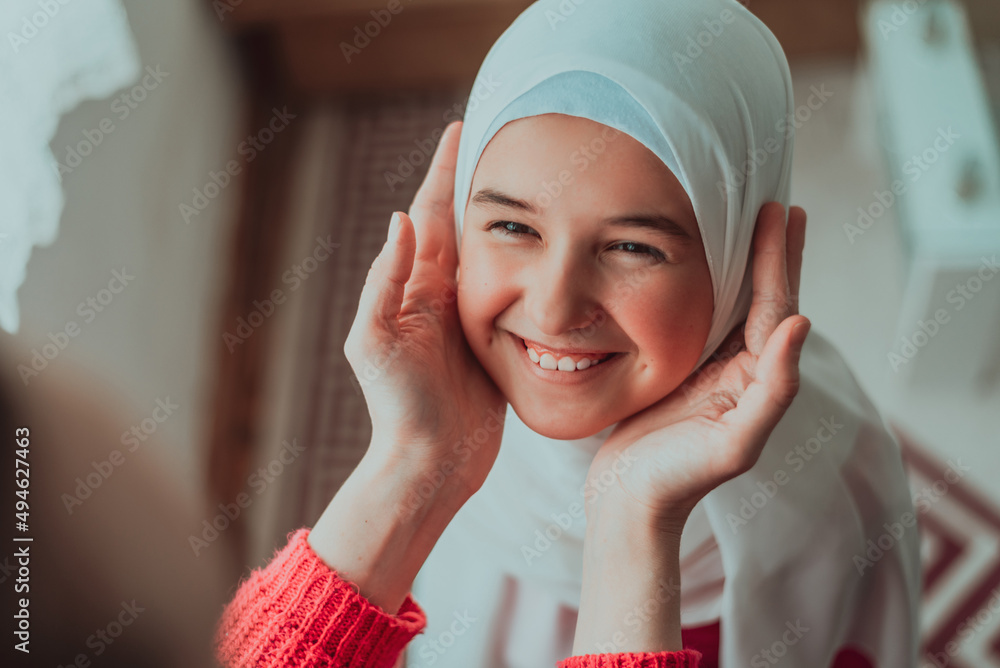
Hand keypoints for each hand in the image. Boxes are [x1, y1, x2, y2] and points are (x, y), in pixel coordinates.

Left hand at [343, 120, 505, 503]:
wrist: (431, 460)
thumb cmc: (397, 406)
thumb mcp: (374, 341)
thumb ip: (385, 282)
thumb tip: (402, 219)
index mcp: (414, 286)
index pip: (432, 214)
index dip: (445, 172)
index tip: (462, 129)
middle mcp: (441, 293)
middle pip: (466, 223)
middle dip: (480, 182)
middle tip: (504, 139)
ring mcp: (470, 315)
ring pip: (494, 252)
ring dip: (508, 216)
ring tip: (530, 181)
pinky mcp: (496, 339)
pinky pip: (515, 291)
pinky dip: (527, 263)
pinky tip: (547, 248)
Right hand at [586, 202, 809, 532]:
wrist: (628, 503)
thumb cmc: (677, 478)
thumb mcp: (733, 442)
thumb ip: (774, 390)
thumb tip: (801, 325)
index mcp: (758, 381)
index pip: (775, 308)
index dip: (780, 260)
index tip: (780, 213)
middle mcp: (741, 371)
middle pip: (765, 300)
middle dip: (774, 254)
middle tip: (777, 206)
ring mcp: (712, 371)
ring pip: (736, 307)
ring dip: (748, 265)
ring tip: (751, 225)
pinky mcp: (680, 372)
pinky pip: (703, 321)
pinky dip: (710, 289)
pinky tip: (700, 269)